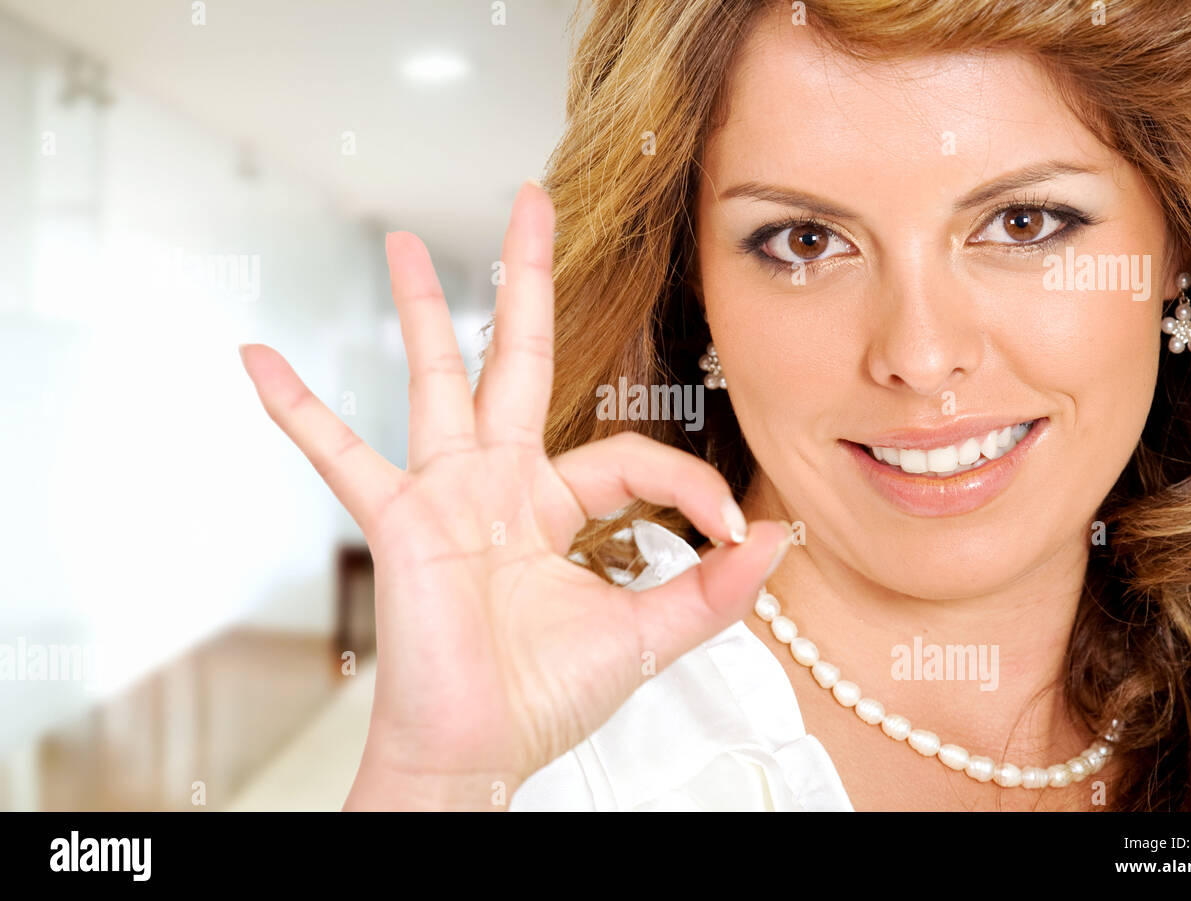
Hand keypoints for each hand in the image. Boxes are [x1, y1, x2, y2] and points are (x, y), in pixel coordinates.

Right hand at [238, 181, 791, 809]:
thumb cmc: (545, 697)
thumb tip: (775, 540)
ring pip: (438, 379)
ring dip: (422, 309)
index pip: (631, 454)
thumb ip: (711, 590)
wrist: (476, 751)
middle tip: (530, 204)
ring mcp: (446, 495)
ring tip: (403, 242)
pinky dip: (299, 410)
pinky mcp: (402, 521)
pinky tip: (257, 360)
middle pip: (519, 359)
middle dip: (526, 281)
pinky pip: (339, 455)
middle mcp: (499, 484)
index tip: (731, 529)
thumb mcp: (648, 638)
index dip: (691, 484)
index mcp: (555, 505)